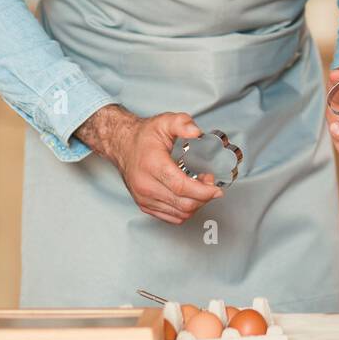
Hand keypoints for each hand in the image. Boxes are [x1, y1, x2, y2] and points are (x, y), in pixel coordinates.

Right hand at [77, 105, 222, 224]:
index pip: (181, 187)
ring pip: (179, 214)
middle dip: (204, 197)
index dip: (203, 191)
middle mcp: (146, 185)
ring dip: (196, 204)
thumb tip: (195, 131)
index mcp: (152, 166)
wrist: (122, 145)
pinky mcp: (144, 205)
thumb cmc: (143, 136)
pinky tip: (190, 197)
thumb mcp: (164, 121)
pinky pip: (171, 217)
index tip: (216, 189)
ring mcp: (144, 198)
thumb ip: (182, 123)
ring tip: (200, 188)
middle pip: (183, 204)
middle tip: (208, 182)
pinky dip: (185, 211)